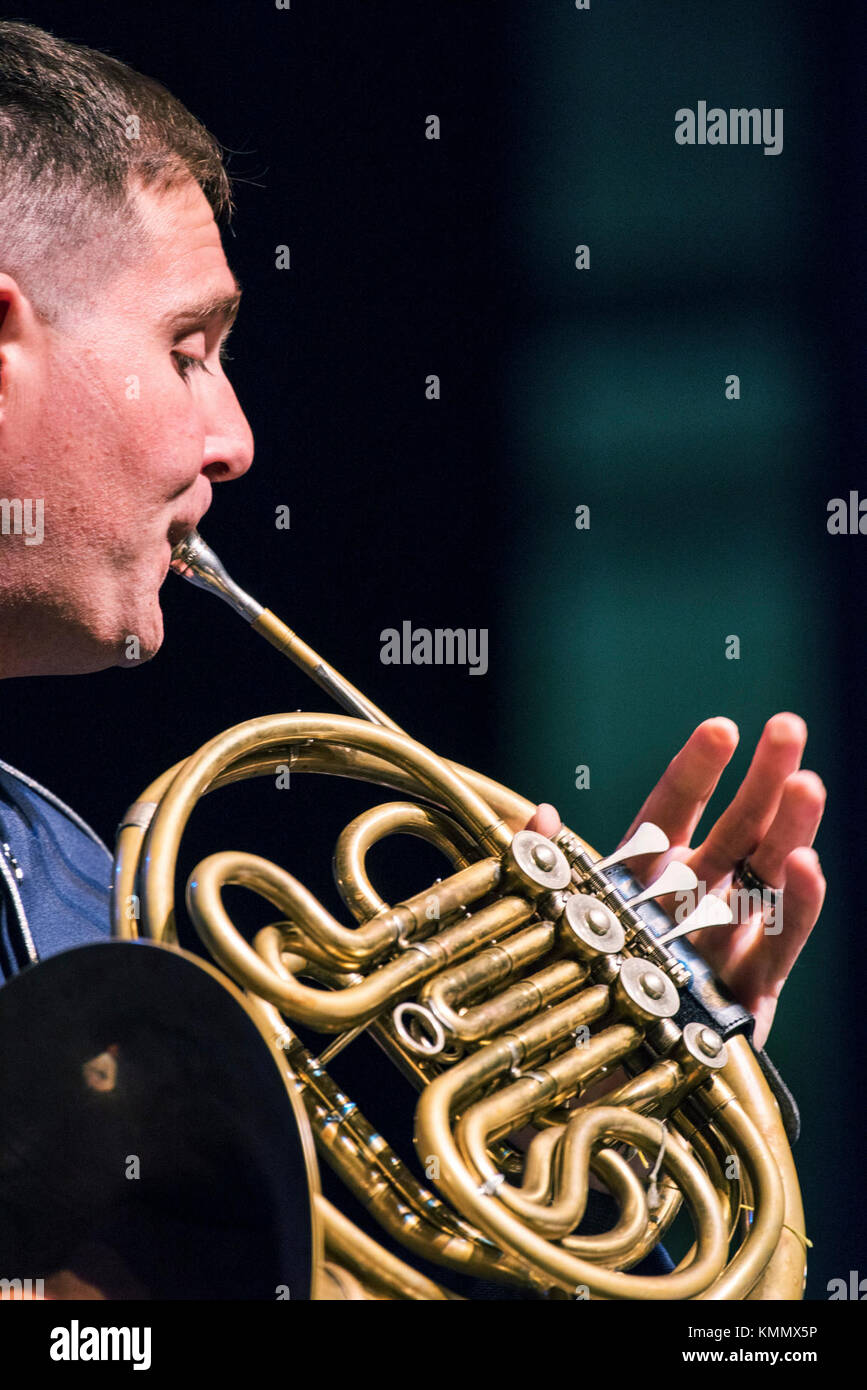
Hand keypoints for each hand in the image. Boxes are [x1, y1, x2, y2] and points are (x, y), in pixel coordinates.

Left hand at [524, 713, 825, 1048]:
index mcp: (645, 878)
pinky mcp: (750, 991)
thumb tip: (538, 814)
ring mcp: (726, 941)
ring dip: (790, 829)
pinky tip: (809, 864)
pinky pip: (778, 941)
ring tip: (810, 783)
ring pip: (767, 875)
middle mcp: (694, 901)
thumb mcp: (550, 930)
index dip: (697, 769)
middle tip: (790, 728)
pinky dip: (796, 905)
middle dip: (763, 780)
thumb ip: (546, 872)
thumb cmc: (575, 1006)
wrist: (594, 1094)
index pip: (675, 809)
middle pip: (735, 829)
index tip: (722, 727)